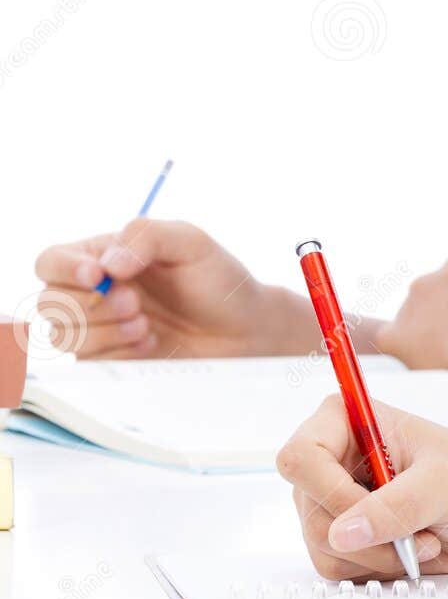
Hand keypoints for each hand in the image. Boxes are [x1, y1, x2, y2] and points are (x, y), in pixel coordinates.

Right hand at [31, 218, 302, 358]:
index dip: (64, 269)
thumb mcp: (191, 242)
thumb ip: (147, 236)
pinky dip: (117, 353)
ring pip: (63, 335)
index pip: (52, 261)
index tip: (97, 275)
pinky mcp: (113, 360)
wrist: (246, 329)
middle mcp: (95, 292)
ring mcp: (101, 328)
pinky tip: (151, 343)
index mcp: (104, 256)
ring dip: (104, 331)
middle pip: (50, 302)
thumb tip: (107, 264)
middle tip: (135, 304)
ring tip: (146, 325)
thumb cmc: (219, 280)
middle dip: (91, 305)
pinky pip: (89, 362)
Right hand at [276, 395, 447, 578]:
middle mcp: (336, 460)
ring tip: (422, 537)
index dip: (328, 491)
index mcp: (350, 421)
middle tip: (415, 530)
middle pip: (310, 510)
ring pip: (323, 545)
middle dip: (367, 534)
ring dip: (377, 555)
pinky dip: (377, 568)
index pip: (302, 456)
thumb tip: (343, 532)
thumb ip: (396, 505)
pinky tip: (411, 551)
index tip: (369, 511)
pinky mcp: (349, 537)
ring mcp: (338, 501)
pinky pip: (337, 567)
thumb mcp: (445, 484)